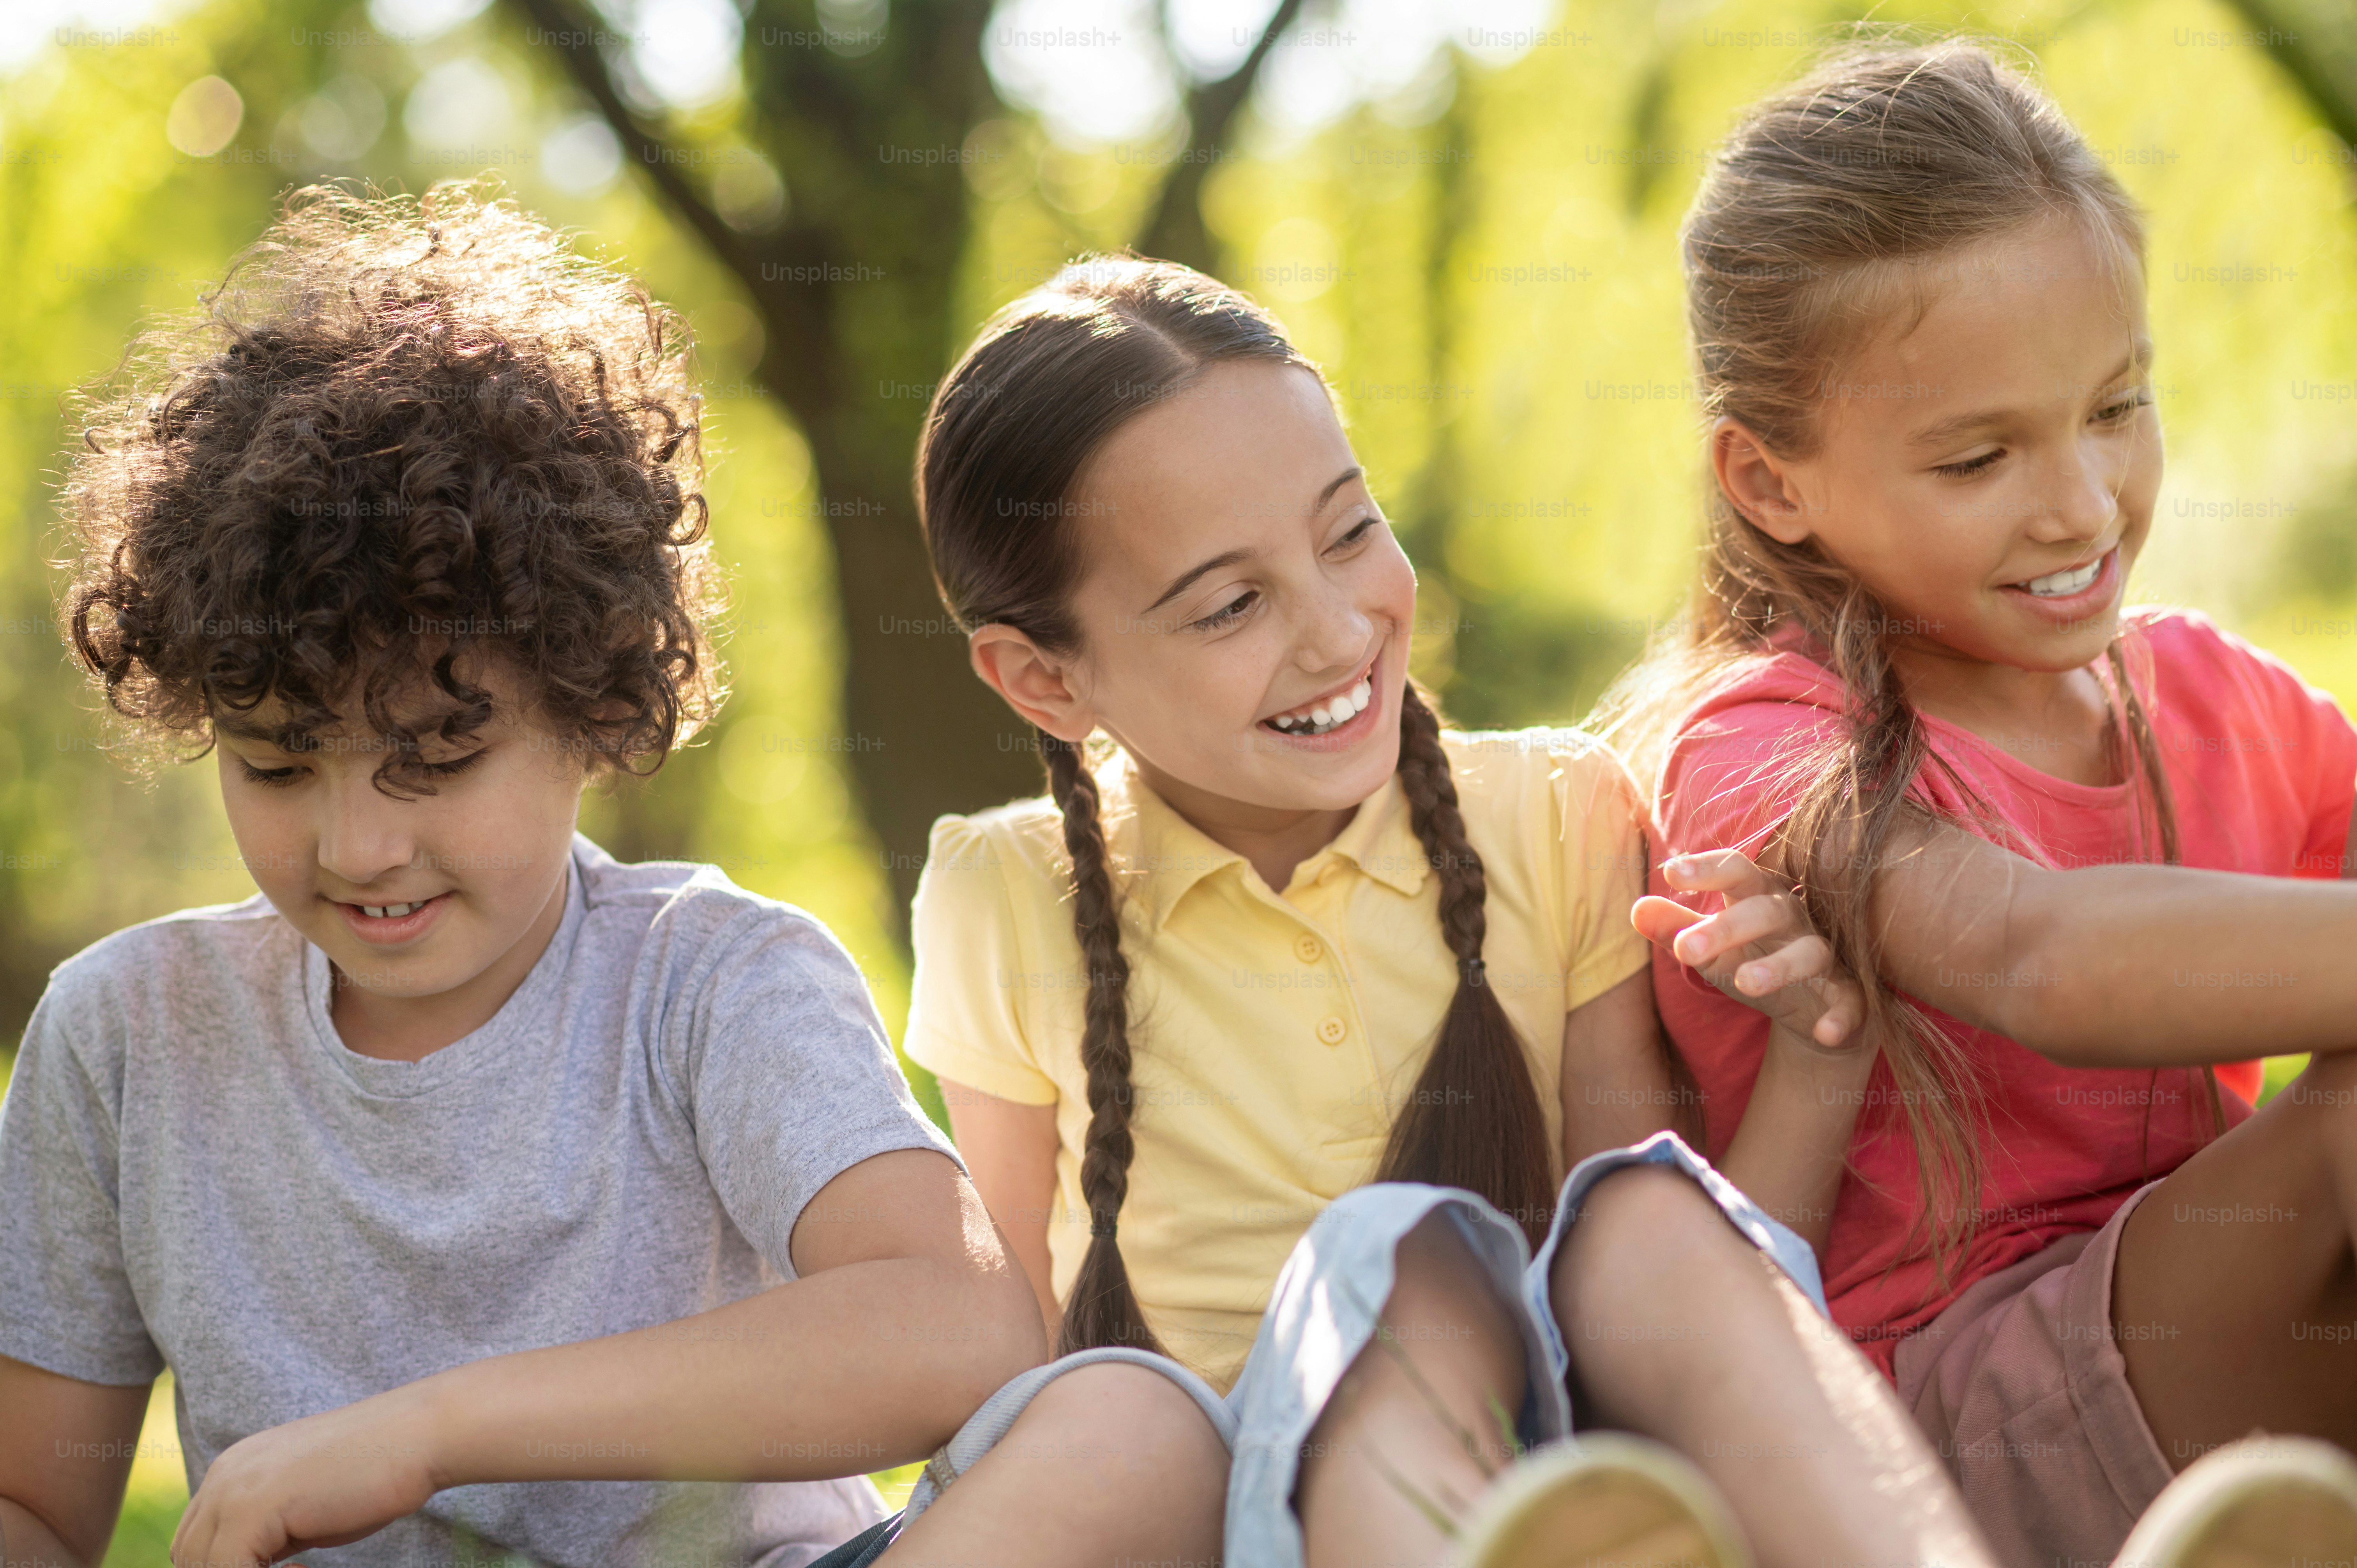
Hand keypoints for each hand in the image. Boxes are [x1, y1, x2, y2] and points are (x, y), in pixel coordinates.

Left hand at [170, 1385, 441, 1567]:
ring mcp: (233, 1490)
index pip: (196, 1544)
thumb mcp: (304, 1508)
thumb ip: (267, 1535)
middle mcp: (223, 1474)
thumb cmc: (377, 1471)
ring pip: (200, 1567)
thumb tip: (247, 1563)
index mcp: (233, 1469)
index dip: (230, 1567)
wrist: (419, 1435)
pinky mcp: (252, 1509)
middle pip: (188, 1558)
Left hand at [1633, 849, 1865, 1051]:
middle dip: (1726, 928)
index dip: (1706, 869)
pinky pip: (1851, 1001)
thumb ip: (1678, 928)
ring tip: (1744, 985)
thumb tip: (1636, 909)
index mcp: (1758, 897)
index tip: (1671, 872)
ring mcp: (1827, 955)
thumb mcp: (1714, 948)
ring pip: (1810, 952)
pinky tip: (1826, 1033)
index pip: (1735, 871)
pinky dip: (1841, 1017)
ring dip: (1779, 967)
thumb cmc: (1758, 959)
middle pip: (1764, 911)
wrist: (1817, 1006)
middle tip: (1684, 950)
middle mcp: (1794, 918)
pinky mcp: (1851, 993)